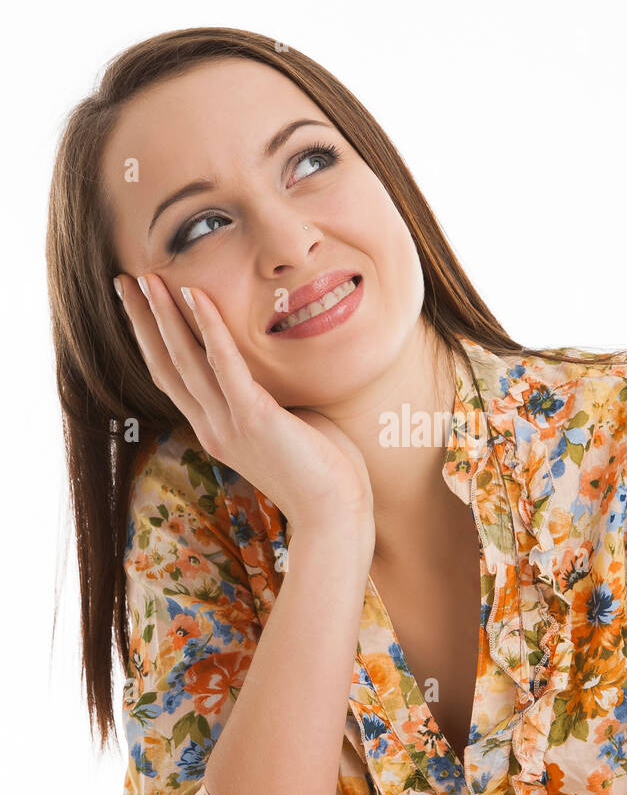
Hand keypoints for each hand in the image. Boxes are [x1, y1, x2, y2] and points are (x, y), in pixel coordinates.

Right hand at [114, 272, 374, 539]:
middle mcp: (213, 427)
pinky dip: (210, 328)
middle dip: (143, 320)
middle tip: (123, 280)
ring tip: (148, 279)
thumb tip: (278, 370)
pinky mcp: (254, 419)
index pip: (173, 377)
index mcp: (217, 430)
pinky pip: (225, 365)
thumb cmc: (324, 472)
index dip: (152, 340)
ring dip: (164, 315)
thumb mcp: (286, 427)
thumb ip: (269, 398)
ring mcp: (229, 425)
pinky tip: (196, 295)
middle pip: (165, 364)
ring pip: (184, 360)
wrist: (335, 515)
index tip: (140, 304)